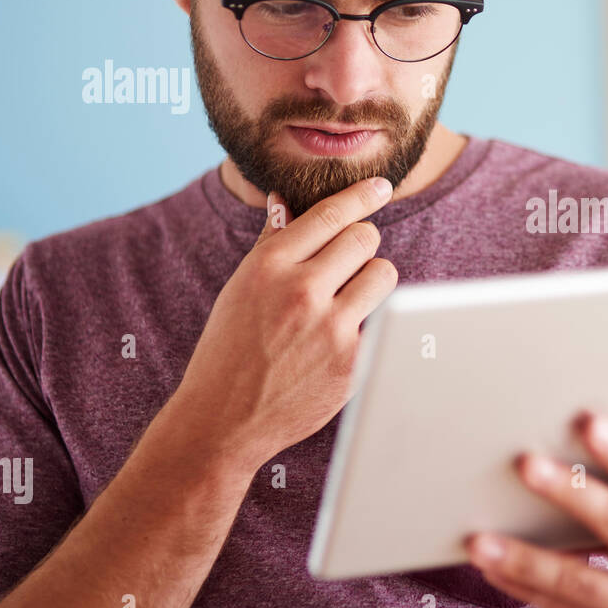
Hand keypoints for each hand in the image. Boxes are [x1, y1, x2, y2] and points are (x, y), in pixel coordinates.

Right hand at [168, 177, 398, 471]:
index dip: (362, 196)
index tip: (380, 186)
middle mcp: (302, 291)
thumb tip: (284, 199)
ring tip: (349, 298)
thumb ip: (271, 244)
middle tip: (347, 263)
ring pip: (384, 274)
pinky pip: (384, 320)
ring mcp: (331, 329)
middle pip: (365, 238)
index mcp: (270, 266)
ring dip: (373, 280)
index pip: (330, 214)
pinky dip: (370, 323)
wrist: (223, 420)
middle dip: (360, 245)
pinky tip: (341, 339)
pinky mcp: (354, 362)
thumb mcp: (240, 288)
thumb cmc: (229, 349)